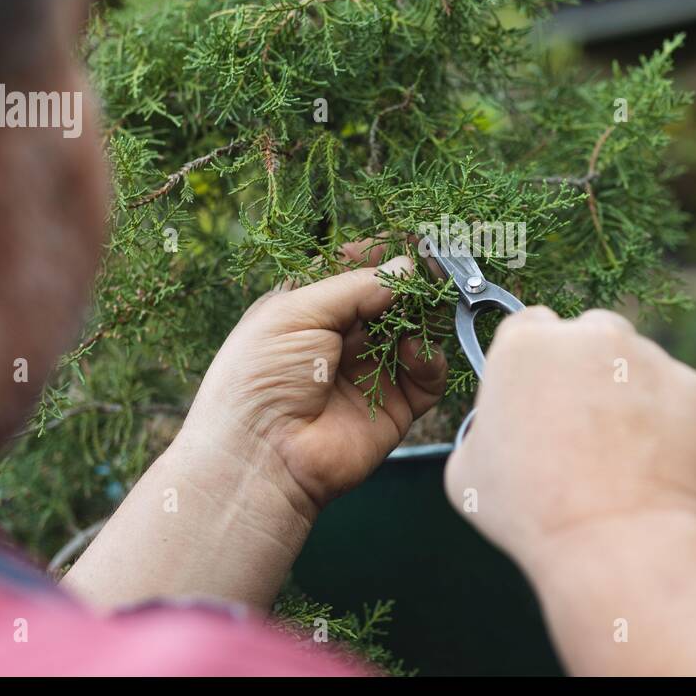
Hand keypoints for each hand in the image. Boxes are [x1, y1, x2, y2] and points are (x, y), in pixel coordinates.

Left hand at [178, 241, 447, 515]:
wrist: (261, 455)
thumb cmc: (260, 376)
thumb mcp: (296, 311)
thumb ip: (355, 286)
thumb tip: (406, 265)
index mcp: (308, 308)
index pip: (352, 270)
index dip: (379, 253)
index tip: (408, 239)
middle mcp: (341, 337)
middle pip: (390, 299)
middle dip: (413, 281)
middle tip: (435, 266)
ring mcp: (370, 371)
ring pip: (415, 332)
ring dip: (426, 315)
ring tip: (431, 303)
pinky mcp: (395, 407)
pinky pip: (427, 375)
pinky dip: (431, 358)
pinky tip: (418, 352)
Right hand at [444, 306, 695, 572]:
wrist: (621, 545)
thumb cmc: (534, 514)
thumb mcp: (468, 473)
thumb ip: (482, 429)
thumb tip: (497, 430)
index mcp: (526, 346)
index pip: (528, 324)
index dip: (531, 361)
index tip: (537, 391)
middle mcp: (591, 337)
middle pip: (589, 334)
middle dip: (586, 366)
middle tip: (581, 425)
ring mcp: (650, 360)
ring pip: (638, 363)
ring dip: (629, 392)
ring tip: (621, 455)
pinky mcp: (695, 390)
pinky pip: (678, 399)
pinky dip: (670, 424)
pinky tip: (654, 468)